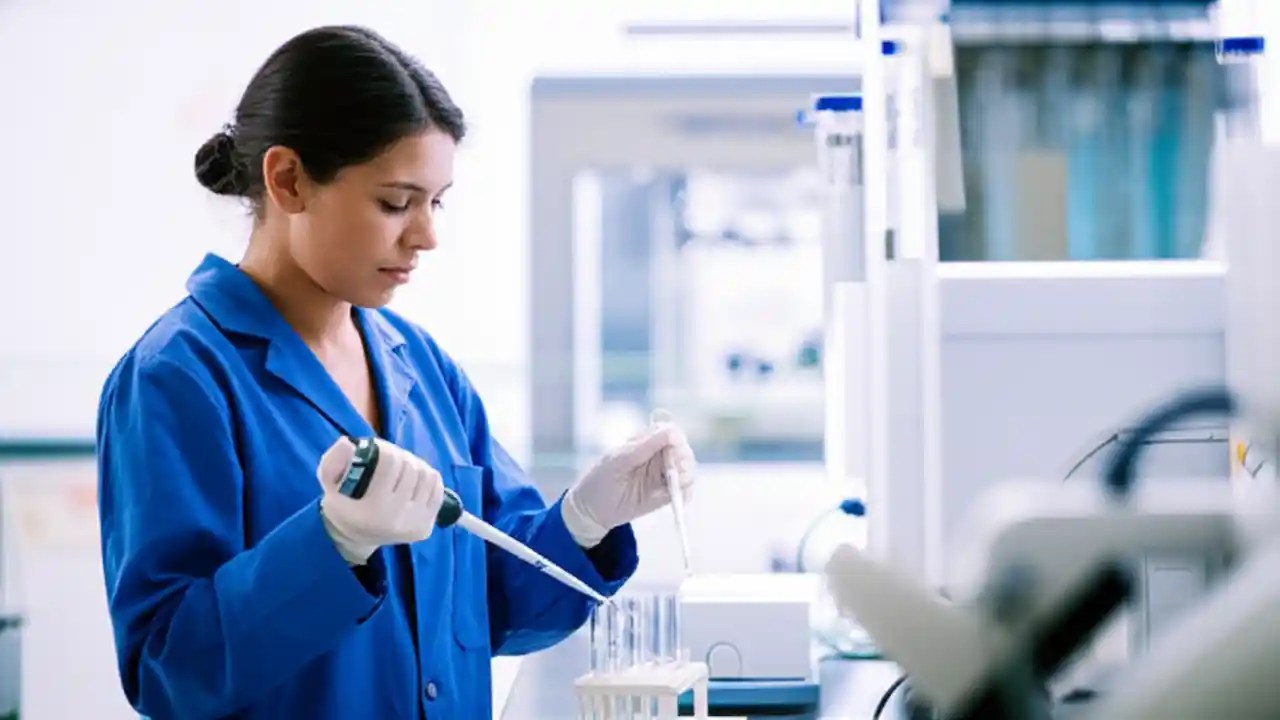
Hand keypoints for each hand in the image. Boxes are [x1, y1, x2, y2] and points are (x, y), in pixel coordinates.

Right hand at [316, 437, 444, 564]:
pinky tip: (414, 480)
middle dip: (399, 455)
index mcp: (372, 511)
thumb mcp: (329, 484)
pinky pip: (437, 487)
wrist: (356, 538)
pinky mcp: (426, 527)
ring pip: (427, 474)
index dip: (384, 447)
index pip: (391, 463)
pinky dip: (427, 477)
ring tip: (401, 468)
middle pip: (410, 467)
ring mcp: (415, 524)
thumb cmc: (343, 504)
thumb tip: (348, 444)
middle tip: (389, 457)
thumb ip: (332, 462)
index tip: (377, 448)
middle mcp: (396, 520)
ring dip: (415, 464)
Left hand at [561, 420, 696, 547]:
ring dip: (685, 476)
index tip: (672, 448)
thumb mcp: (619, 461)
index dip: (675, 439)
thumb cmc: (600, 480)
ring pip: (687, 470)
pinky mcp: (665, 494)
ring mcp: (662, 475)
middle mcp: (658, 456)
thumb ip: (644, 446)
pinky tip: (676, 497)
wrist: (591, 511)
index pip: (670, 432)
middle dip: (683, 459)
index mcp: (645, 441)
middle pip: (683, 450)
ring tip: (672, 485)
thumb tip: (671, 431)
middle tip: (673, 471)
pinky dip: (684, 493)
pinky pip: (683, 490)